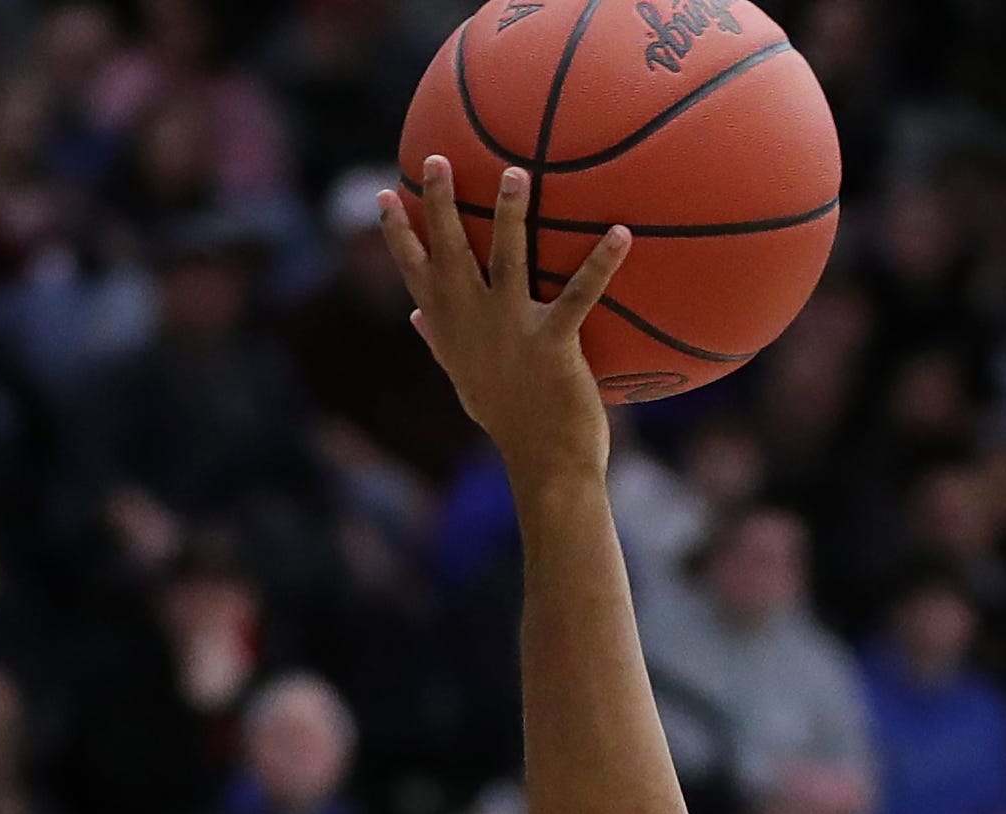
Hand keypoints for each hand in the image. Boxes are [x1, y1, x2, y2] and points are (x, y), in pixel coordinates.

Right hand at [378, 155, 629, 488]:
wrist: (544, 463)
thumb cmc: (509, 422)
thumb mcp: (464, 380)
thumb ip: (440, 342)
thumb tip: (414, 317)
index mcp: (450, 327)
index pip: (414, 272)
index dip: (397, 233)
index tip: (384, 194)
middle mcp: (474, 320)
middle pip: (451, 249)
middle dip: (439, 201)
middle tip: (436, 158)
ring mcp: (512, 328)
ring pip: (508, 256)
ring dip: (510, 212)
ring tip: (516, 172)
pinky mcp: (554, 342)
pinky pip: (580, 292)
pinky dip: (602, 262)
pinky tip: (621, 232)